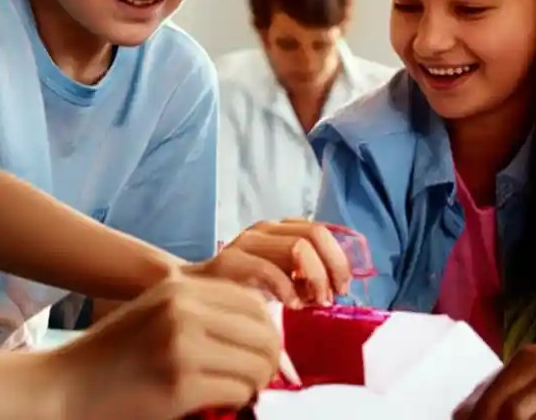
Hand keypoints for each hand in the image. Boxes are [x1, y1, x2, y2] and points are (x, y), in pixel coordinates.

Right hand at [51, 275, 279, 419]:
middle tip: (259, 377)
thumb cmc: (113, 355)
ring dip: (256, 382)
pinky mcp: (181, 386)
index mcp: (180, 288)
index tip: (263, 351)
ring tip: (241, 391)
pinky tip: (221, 403)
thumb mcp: (157, 311)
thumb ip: (202, 311)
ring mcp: (182, 347)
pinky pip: (238, 392)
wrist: (65, 387)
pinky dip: (238, 401)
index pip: (253, 302)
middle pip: (262, 333)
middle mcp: (184, 311)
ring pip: (256, 364)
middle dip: (269, 359)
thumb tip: (261, 328)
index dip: (267, 330)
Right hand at [191, 218, 352, 306]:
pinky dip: (287, 290)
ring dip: (314, 279)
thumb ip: (304, 276)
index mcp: (279, 230)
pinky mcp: (230, 261)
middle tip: (331, 297)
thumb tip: (338, 289)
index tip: (342, 287)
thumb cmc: (241, 291)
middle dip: (331, 267)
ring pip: (298, 247)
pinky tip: (289, 306)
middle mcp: (265, 229)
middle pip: (315, 234)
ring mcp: (246, 242)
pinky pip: (270, 270)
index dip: (338, 258)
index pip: (322, 230)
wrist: (193, 293)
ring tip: (312, 303)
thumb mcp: (279, 279)